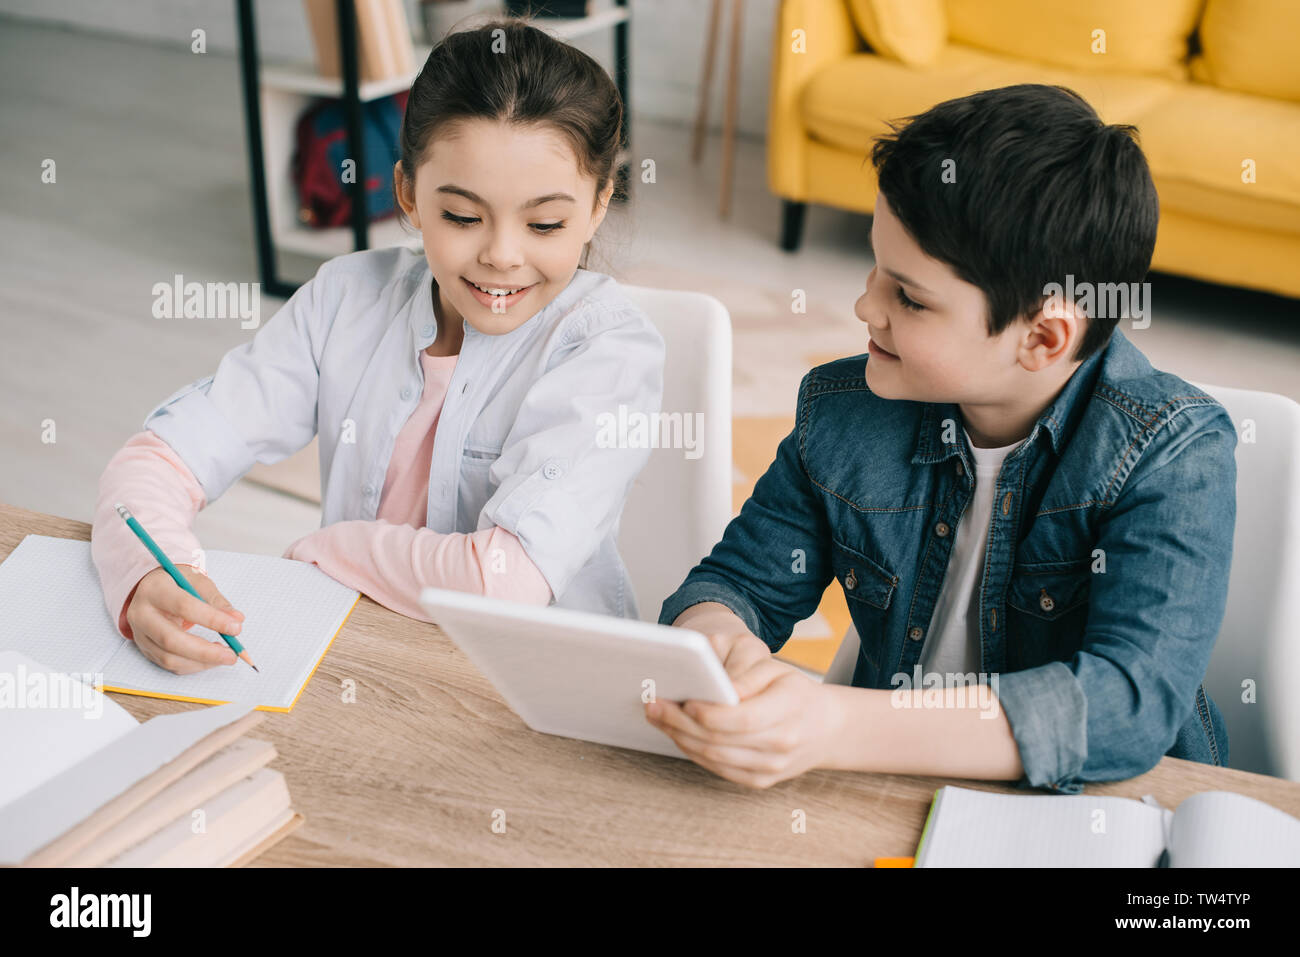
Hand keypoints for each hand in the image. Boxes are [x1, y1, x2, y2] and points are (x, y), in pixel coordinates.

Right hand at [124, 565, 245, 673]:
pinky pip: (168, 664)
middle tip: (231, 655)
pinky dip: (192, 666)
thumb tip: (237, 619)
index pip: (184, 606)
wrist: (149, 589)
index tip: (236, 628)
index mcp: (155, 590)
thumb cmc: (175, 583)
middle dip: (205, 651)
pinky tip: (209, 659)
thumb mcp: (197, 581)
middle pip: (171, 639)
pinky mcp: (144, 648)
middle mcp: (141, 614)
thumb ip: (216, 601)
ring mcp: (139, 634)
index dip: (212, 619)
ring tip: (224, 656)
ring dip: (201, 662)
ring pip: (168, 657)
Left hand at [645, 635, 843, 787]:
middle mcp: (779, 746)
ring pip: (713, 757)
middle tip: (652, 704)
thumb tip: (717, 687)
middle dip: (679, 722)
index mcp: (787, 711)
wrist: (825, 729)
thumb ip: (747, 675)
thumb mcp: (778, 670)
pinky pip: (718, 769)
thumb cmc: (795, 692)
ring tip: (656, 717)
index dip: (706, 712)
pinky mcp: (758, 782)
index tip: (681, 698)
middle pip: (718, 739)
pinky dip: (692, 751)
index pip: (739, 718)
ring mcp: (769, 769)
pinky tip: (677, 734)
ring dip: (679, 737)